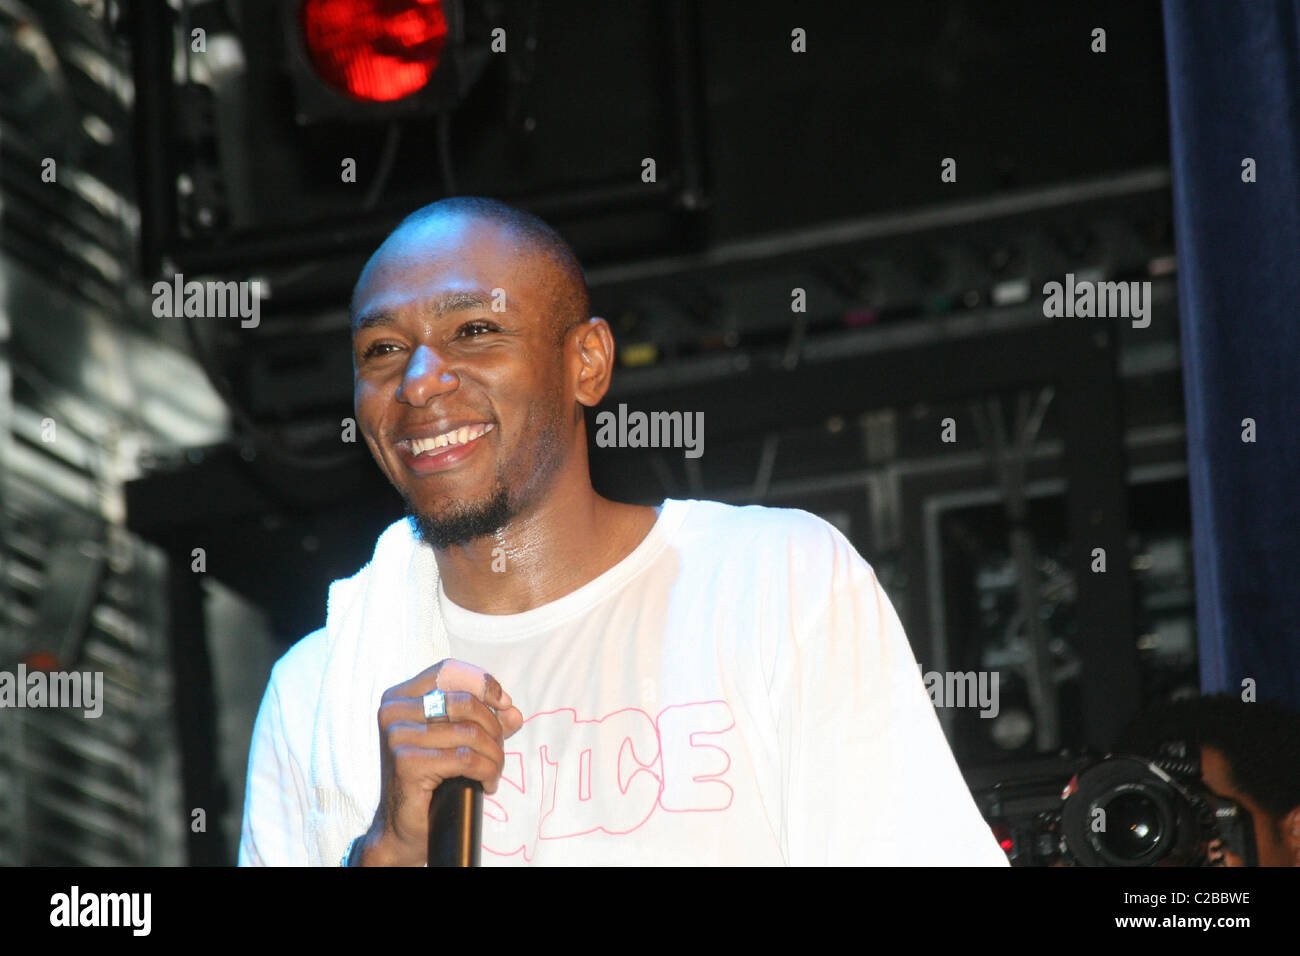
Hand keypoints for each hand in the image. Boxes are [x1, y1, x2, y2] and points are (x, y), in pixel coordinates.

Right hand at [359, 659, 523, 865]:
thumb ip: (484, 721)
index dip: (482, 683)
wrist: (402, 826)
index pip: (447, 672)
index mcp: (399, 697)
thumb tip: (513, 712)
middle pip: (465, 702)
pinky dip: (486, 772)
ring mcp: (397, 736)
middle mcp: (393, 711)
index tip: (505, 704)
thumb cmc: (429, 779)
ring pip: (471, 733)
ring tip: (494, 771)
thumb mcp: (455, 740)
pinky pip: (466, 758)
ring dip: (494, 755)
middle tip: (498, 752)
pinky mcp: (407, 762)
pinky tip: (487, 784)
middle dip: (494, 728)